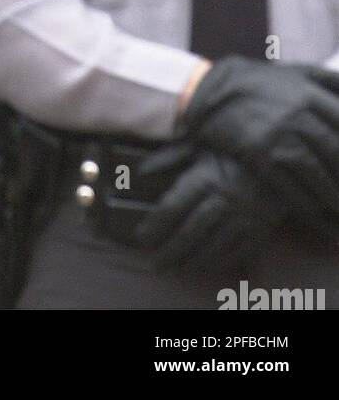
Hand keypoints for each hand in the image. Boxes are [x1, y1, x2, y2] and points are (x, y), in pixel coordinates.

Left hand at [135, 144, 285, 270]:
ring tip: (174, 267)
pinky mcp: (259, 232)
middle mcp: (224, 201)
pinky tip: (201, 265)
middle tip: (154, 263)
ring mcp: (243, 219)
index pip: (174, 207)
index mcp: (205, 179)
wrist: (274, 163)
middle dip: (170, 250)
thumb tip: (141, 173)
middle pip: (191, 232)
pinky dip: (216, 263)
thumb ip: (168, 160)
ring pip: (212, 247)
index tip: (141, 237)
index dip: (156, 225)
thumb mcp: (197, 148)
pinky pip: (235, 254)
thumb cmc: (227, 155)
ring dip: (191, 260)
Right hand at [181, 56, 338, 227]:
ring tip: (337, 209)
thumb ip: (328, 80)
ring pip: (315, 173)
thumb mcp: (294, 72)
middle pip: (334, 153)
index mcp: (308, 94)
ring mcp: (275, 134)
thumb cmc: (259, 85)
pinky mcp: (256, 152)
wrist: (210, 92)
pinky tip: (313, 210)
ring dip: (330, 196)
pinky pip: (288, 184)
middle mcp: (295, 114)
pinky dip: (304, 202)